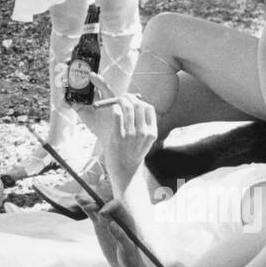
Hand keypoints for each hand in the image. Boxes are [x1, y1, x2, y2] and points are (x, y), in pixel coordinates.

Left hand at [70, 72, 155, 190]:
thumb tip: (135, 104)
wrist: (125, 171)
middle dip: (130, 97)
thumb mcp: (144, 140)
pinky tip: (113, 108)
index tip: (133, 98)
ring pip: (128, 108)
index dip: (140, 100)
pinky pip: (117, 116)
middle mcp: (143, 133)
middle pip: (139, 106)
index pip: (149, 109)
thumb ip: (143, 125)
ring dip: (121, 100)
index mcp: (152, 133)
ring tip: (117, 100)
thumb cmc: (132, 152)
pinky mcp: (119, 137)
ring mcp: (131, 135)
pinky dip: (115, 108)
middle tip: (123, 96)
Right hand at [81, 195, 145, 266]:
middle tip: (87, 206)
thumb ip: (121, 236)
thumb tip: (112, 223)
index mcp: (127, 219)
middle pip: (105, 204)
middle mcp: (117, 216)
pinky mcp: (99, 225)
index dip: (109, 207)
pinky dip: (85, 208)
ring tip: (78, 197)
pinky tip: (78, 201)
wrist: (126, 266)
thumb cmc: (131, 258)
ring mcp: (107, 220)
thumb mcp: (127, 249)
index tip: (102, 213)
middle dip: (96, 203)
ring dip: (88, 202)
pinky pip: (92, 214)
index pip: (117, 206)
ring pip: (97, 208)